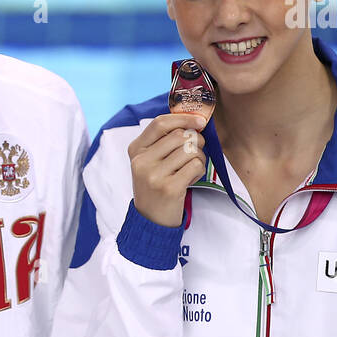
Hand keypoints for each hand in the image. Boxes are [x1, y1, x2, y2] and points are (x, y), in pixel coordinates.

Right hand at [127, 113, 207, 227]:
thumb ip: (165, 140)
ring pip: (190, 150)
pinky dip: (199, 170)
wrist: (151, 218)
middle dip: (196, 141)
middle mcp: (142, 161)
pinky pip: (195, 166)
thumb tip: (195, 121)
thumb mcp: (150, 160)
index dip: (183, 118)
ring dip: (199, 158)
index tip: (200, 121)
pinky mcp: (169, 188)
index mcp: (136, 150)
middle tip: (196, 151)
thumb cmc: (156, 183)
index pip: (160, 124)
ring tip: (191, 168)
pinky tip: (190, 179)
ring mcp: (154, 175)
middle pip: (180, 136)